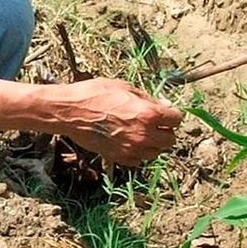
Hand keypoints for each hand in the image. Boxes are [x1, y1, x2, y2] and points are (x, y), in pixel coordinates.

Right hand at [53, 79, 183, 166]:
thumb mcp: (125, 87)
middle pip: (171, 139)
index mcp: (148, 114)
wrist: (70, 111)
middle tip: (155, 122)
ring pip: (156, 152)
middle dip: (166, 130)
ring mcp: (132, 149)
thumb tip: (165, 105)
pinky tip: (128, 140)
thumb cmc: (95, 93)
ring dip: (153, 143)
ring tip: (140, 131)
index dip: (172, 114)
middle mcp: (144, 135)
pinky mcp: (120, 158)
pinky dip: (138, 152)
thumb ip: (148, 98)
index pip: (176, 119)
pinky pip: (139, 160)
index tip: (166, 112)